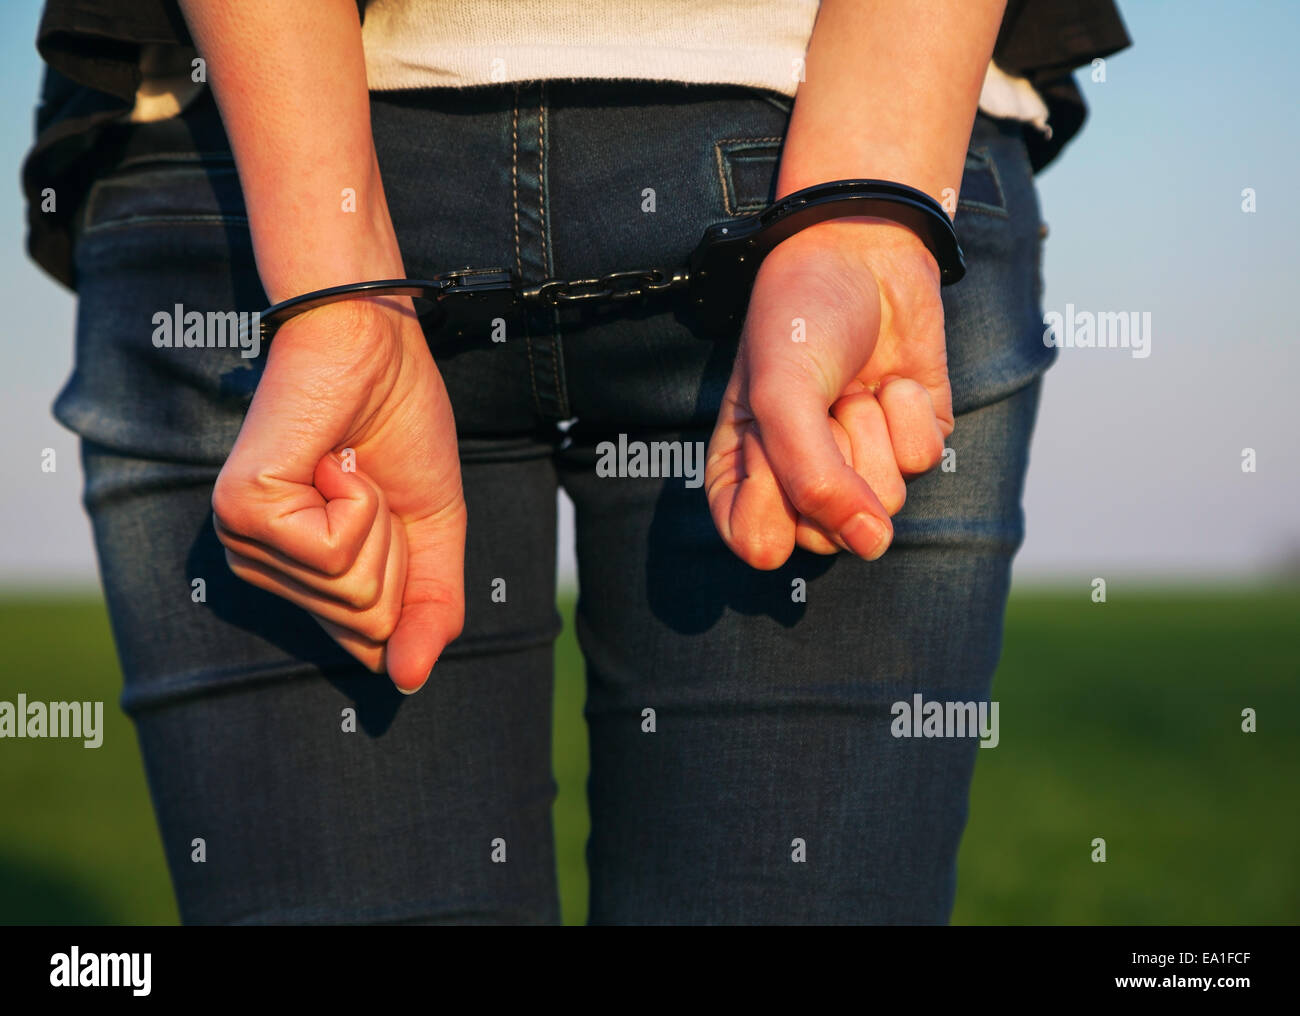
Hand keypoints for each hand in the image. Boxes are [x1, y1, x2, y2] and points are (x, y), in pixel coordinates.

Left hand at [211, 297, 465, 692]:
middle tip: (369, 485)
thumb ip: (430, 611)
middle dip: (396, 551)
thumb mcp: (433, 534)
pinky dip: (358, 501)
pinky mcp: (245, 509)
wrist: (376, 345)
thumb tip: (410, 681)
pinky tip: (332, 460)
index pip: (369, 644)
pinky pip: (334, 552)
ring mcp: (246, 540)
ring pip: (351, 593)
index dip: (408, 585)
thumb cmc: (399, 427)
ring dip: (377, 521)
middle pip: (366, 624)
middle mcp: (261, 565)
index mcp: (299, 574)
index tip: (391, 517)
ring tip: (348, 467)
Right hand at [705, 218, 953, 568]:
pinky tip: (888, 378)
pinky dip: (907, 412)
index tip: (772, 449)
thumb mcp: (782, 394)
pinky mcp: (911, 441)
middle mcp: (802, 478)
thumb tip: (874, 547)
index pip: (760, 542)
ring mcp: (861, 463)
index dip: (774, 505)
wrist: (866, 246)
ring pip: (885, 502)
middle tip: (818, 402)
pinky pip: (922, 459)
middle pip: (829, 533)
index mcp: (746, 471)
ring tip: (852, 384)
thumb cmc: (800, 314)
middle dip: (831, 458)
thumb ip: (813, 482)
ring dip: (872, 430)